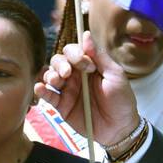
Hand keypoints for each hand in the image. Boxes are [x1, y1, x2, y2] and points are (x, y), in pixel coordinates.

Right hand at [35, 30, 140, 145]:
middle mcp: (76, 76)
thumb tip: (86, 34)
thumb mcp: (116, 75)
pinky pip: (47, 95)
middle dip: (60, 64)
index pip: (73, 51)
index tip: (87, 65)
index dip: (75, 54)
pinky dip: (41, 89)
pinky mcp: (61, 105)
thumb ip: (100, 56)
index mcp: (89, 66)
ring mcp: (67, 90)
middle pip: (58, 61)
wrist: (120, 128)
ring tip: (57, 81)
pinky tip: (41, 88)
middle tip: (68, 73)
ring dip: (50, 75)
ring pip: (49, 75)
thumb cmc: (121, 100)